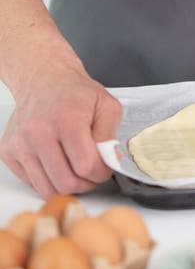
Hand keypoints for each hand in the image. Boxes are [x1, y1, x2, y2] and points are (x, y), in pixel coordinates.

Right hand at [0, 65, 121, 197]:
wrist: (44, 79)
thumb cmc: (76, 93)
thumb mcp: (106, 105)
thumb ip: (110, 135)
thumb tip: (109, 161)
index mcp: (66, 119)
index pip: (85, 166)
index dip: (101, 173)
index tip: (104, 168)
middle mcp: (38, 132)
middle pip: (66, 183)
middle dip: (85, 184)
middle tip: (92, 173)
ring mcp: (20, 144)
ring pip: (47, 189)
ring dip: (67, 185)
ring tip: (75, 168)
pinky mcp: (8, 152)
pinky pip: (32, 183)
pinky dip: (49, 180)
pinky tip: (57, 162)